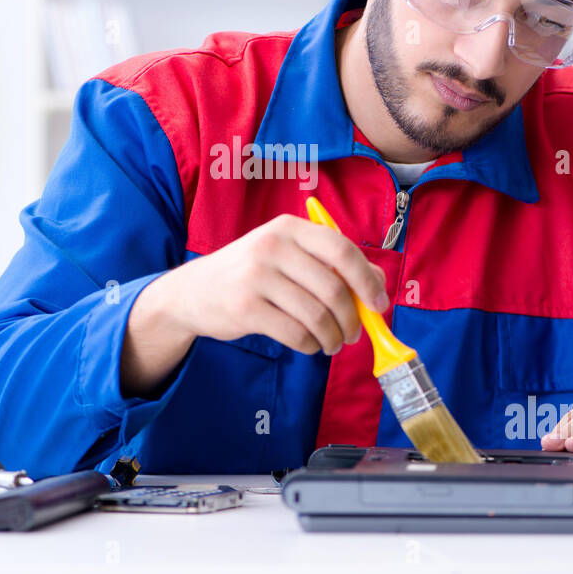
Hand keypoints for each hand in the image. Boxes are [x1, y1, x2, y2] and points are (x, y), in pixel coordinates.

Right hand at [167, 213, 388, 353]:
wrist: (193, 291)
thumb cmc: (252, 273)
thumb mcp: (288, 257)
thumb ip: (332, 265)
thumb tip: (378, 284)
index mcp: (288, 228)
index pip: (342, 250)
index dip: (367, 280)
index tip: (379, 304)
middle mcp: (272, 246)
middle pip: (333, 289)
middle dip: (352, 319)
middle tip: (354, 334)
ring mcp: (256, 276)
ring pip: (316, 316)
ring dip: (332, 337)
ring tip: (332, 343)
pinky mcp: (245, 308)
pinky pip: (295, 333)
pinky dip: (310, 345)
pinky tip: (309, 344)